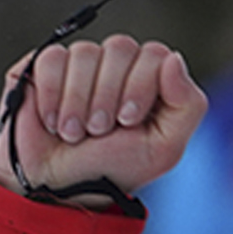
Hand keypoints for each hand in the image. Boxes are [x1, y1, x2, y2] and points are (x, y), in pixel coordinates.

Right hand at [0, 35, 206, 201]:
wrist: (57, 186)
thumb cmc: (112, 169)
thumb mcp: (163, 149)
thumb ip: (187, 105)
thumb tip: (174, 59)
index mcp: (150, 83)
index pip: (155, 54)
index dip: (141, 84)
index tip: (128, 120)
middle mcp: (117, 68)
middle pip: (121, 47)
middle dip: (109, 94)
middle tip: (99, 130)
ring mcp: (81, 65)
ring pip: (86, 52)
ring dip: (79, 100)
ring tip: (74, 133)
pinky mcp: (45, 65)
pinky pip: (53, 58)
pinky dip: (53, 94)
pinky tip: (52, 121)